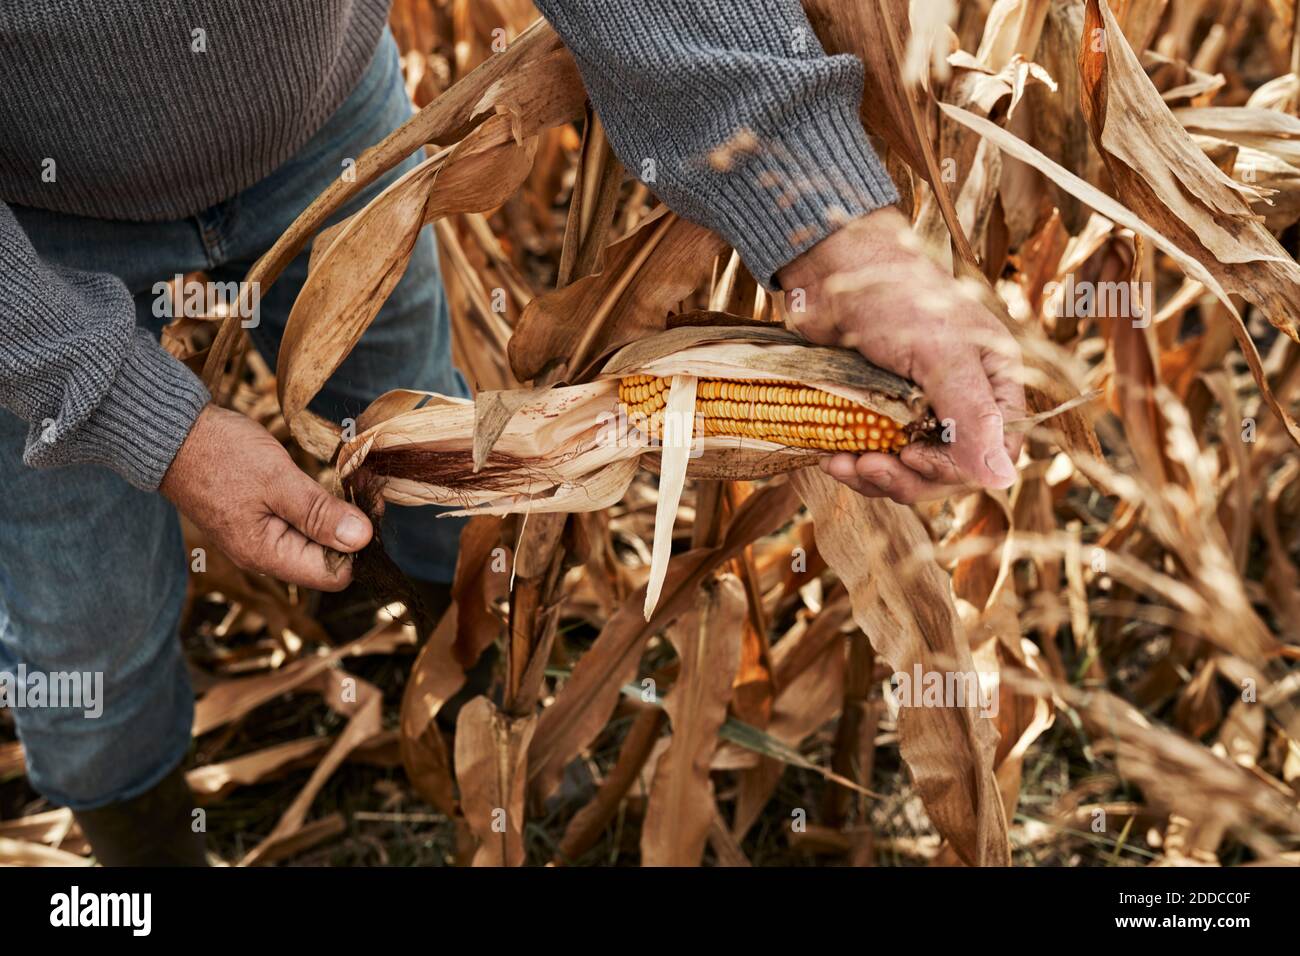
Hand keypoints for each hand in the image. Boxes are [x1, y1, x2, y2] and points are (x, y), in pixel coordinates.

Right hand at [161, 404, 372, 589]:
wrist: (173, 433)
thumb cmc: (221, 454)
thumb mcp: (277, 481)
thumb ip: (319, 513)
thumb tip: (362, 540)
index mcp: (267, 555)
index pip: (334, 576)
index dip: (358, 547)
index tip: (370, 508)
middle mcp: (264, 555)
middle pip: (328, 559)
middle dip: (352, 528)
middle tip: (366, 488)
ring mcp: (262, 537)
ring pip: (317, 540)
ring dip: (338, 514)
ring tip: (352, 481)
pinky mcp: (261, 518)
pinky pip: (302, 523)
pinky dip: (320, 506)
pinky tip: (329, 483)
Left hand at [777, 206, 1024, 503]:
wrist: (830, 269)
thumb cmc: (893, 296)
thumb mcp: (940, 354)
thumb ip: (971, 416)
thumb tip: (1002, 481)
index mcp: (992, 378)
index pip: (996, 449)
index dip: (959, 469)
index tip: (915, 460)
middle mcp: (961, 396)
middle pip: (950, 468)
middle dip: (908, 477)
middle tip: (869, 466)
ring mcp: (918, 406)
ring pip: (909, 469)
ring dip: (876, 476)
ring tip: (843, 464)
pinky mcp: (878, 410)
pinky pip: (875, 456)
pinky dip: (855, 464)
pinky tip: (831, 458)